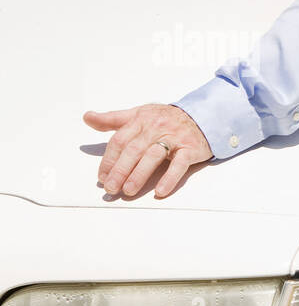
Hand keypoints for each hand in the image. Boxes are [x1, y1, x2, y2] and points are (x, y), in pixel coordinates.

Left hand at [85, 104, 212, 198]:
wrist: (203, 117)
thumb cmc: (168, 119)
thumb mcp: (139, 114)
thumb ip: (113, 119)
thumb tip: (88, 117)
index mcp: (140, 120)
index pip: (120, 140)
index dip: (109, 159)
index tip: (102, 176)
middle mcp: (156, 128)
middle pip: (134, 150)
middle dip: (120, 170)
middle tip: (111, 187)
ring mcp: (174, 139)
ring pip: (153, 157)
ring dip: (139, 175)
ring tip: (129, 190)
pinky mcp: (190, 149)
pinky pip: (179, 164)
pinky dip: (170, 178)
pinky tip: (160, 191)